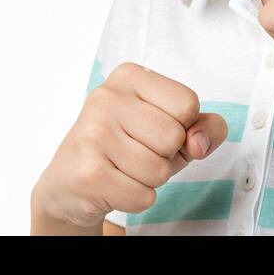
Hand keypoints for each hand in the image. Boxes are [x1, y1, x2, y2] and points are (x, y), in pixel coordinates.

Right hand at [33, 63, 228, 229]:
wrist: (69, 181)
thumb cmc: (127, 147)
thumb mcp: (171, 127)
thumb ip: (204, 126)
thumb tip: (199, 143)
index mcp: (128, 75)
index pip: (187, 103)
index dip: (182, 126)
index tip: (153, 128)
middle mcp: (106, 97)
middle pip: (175, 137)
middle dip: (165, 156)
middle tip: (136, 152)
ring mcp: (94, 133)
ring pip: (160, 171)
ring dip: (150, 180)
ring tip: (124, 168)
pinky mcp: (89, 172)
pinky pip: (143, 196)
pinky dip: (136, 198)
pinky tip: (114, 184)